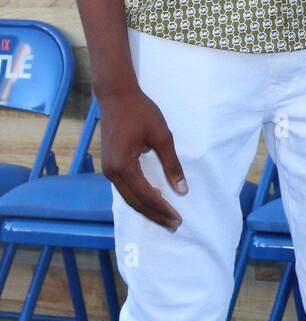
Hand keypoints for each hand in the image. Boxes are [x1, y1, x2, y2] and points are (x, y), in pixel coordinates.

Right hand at [99, 83, 187, 229]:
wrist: (116, 95)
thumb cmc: (141, 112)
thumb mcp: (162, 136)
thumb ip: (171, 164)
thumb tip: (182, 190)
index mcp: (123, 166)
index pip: (146, 195)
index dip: (163, 208)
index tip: (178, 219)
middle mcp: (111, 173)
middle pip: (135, 202)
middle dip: (155, 214)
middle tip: (174, 225)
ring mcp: (107, 170)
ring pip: (129, 197)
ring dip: (147, 208)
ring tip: (165, 217)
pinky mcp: (109, 165)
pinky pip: (125, 188)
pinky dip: (139, 197)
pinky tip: (152, 199)